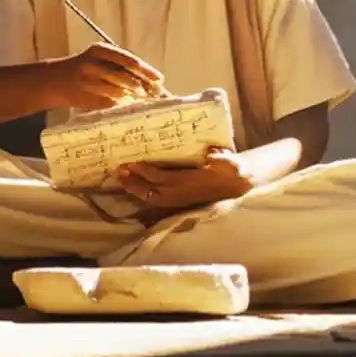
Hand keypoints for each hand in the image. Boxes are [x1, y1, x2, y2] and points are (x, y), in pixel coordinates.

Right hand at [49, 42, 166, 111]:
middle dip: (141, 86)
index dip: (146, 71)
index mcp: (99, 50)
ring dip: (133, 96)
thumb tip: (150, 78)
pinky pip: (111, 102)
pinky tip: (128, 104)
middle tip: (153, 92)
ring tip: (142, 98)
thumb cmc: (85, 68)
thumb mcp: (100, 58)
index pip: (129, 61)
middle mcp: (93, 65)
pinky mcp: (88, 98)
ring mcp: (89, 82)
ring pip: (119, 91)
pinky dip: (122, 104)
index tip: (159, 79)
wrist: (56, 80)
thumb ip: (121, 65)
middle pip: (125, 76)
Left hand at [116, 148, 251, 214]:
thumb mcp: (229, 162)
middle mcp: (182, 194)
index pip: (164, 178)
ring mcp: (179, 199)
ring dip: (135, 189)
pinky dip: (143, 194)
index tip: (132, 162)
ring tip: (121, 179)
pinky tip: (133, 187)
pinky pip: (156, 200)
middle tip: (118, 171)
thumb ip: (220, 159)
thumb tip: (211, 155)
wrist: (237, 186)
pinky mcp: (178, 201)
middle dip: (134, 182)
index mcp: (191, 183)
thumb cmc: (231, 170)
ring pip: (151, 197)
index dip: (147, 171)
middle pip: (152, 191)